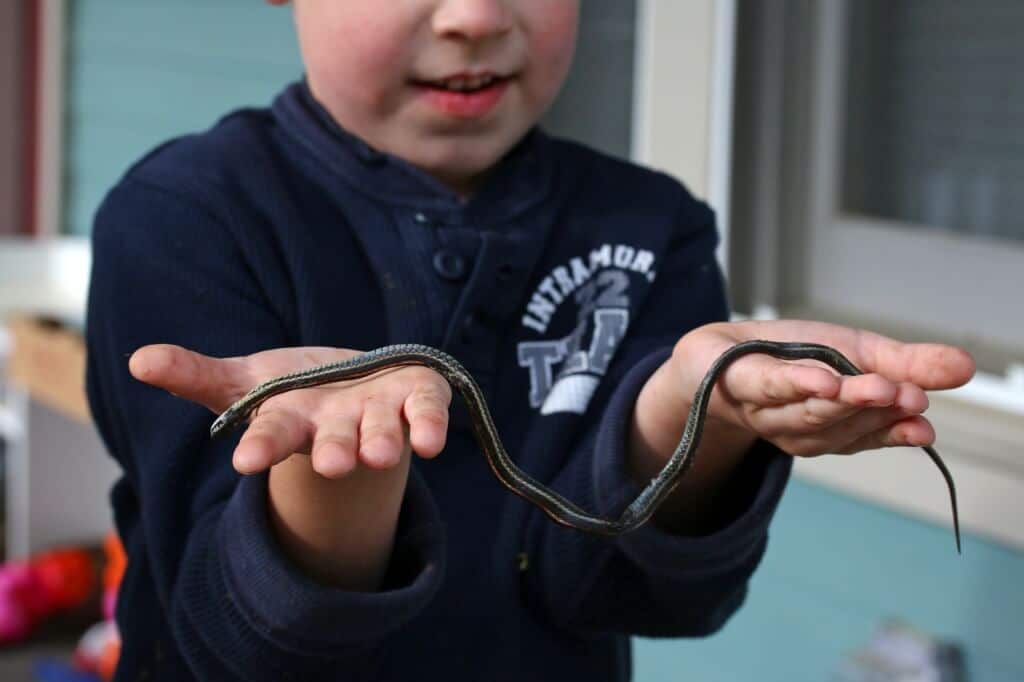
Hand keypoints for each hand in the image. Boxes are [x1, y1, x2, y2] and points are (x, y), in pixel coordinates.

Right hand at [128, 344, 452, 475]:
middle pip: (333, 443)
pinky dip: (431, 424)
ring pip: (381, 434)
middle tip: (333, 465)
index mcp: (293, 421)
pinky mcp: (416, 399)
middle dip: (332, 453)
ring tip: (379, 456)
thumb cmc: (296, 390)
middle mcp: (337, 427)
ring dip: (381, 443)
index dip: (261, 447)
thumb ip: (196, 375)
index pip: (272, 436)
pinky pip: (428, 412)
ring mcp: (379, 416)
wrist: (358, 391)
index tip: (247, 462)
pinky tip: (434, 441)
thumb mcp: (245, 381)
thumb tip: (138, 361)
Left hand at [664, 319, 975, 456]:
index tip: (923, 421)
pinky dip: (796, 385)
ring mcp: (765, 410)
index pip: (867, 433)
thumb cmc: (790, 356)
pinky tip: (823, 379)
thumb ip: (905, 363)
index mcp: (831, 424)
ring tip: (876, 386)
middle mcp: (798, 426)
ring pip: (807, 413)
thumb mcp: (855, 351)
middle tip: (908, 396)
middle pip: (840, 425)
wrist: (715, 354)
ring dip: (843, 402)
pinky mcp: (737, 382)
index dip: (895, 430)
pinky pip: (769, 386)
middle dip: (875, 411)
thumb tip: (965, 366)